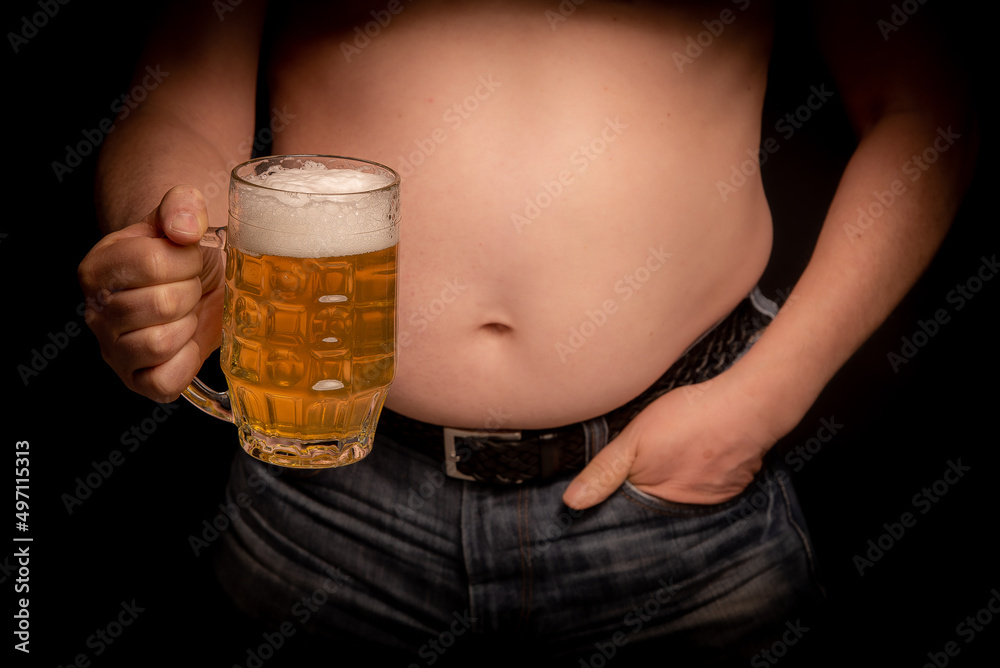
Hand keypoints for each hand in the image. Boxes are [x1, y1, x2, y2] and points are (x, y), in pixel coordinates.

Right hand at [78, 185, 224, 402]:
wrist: (203, 290)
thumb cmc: (188, 259)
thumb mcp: (185, 220)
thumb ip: (183, 205)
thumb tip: (183, 229)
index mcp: (99, 267)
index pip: (152, 262)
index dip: (186, 260)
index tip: (188, 261)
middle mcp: (96, 311)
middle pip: (161, 304)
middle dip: (190, 293)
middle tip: (189, 290)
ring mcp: (113, 350)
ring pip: (160, 343)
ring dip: (187, 327)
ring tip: (185, 315)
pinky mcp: (136, 381)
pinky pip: (164, 380)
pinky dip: (186, 362)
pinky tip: (185, 343)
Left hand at [562, 368, 785, 508]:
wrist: (748, 406)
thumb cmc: (691, 419)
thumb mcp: (635, 440)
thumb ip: (604, 471)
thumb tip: (571, 502)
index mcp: (659, 502)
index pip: (630, 514)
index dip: (618, 501)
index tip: (608, 491)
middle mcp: (688, 509)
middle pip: (658, 507)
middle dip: (647, 493)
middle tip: (646, 466)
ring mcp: (714, 498)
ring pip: (685, 495)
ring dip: (677, 482)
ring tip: (673, 459)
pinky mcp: (735, 484)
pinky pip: (711, 484)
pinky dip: (701, 472)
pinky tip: (696, 453)